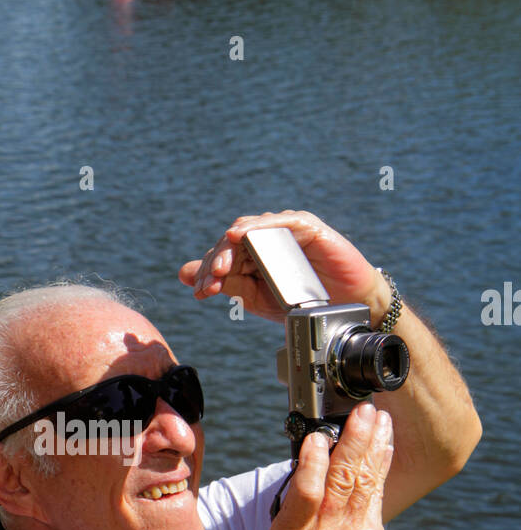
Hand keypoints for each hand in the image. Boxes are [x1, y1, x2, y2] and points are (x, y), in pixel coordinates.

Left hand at [178, 210, 389, 324]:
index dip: (207, 273)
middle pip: (231, 243)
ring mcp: (283, 230)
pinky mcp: (304, 225)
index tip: (199, 293)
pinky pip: (277, 222)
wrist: (345, 307)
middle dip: (215, 263)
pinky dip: (257, 227)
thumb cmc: (303, 301)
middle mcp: (264, 238)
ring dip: (230, 248)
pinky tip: (241, 235)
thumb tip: (183, 273)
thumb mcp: (257, 297)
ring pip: (248, 230)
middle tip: (207, 283)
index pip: (221, 257)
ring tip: (219, 268)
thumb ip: (224, 283)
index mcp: (251, 254)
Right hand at [269, 403, 393, 529]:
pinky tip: (384, 446)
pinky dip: (380, 467)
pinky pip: (378, 495)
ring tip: (378, 419)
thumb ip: (298, 498)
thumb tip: (315, 452)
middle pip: (342, 481)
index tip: (317, 436)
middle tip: (363, 412)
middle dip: (354, 440)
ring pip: (365, 483)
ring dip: (373, 446)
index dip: (312, 461)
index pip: (304, 492)